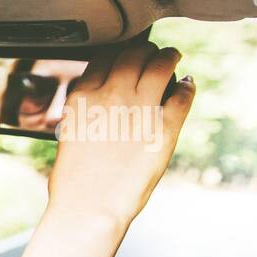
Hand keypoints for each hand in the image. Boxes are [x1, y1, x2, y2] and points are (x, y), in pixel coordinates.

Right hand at [48, 42, 195, 227]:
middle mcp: (112, 94)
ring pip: (161, 64)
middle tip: (152, 53)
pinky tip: (186, 85)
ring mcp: (140, 108)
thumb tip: (100, 101)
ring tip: (172, 57)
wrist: (89, 205)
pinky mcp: (165, 126)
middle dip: (144, 50)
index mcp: (84, 96)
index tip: (125, 55)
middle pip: (134, 54)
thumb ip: (86, 109)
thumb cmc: (73, 179)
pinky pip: (183, 94)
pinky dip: (187, 86)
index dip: (118, 52)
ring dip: (168, 57)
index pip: (105, 57)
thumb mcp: (69, 133)